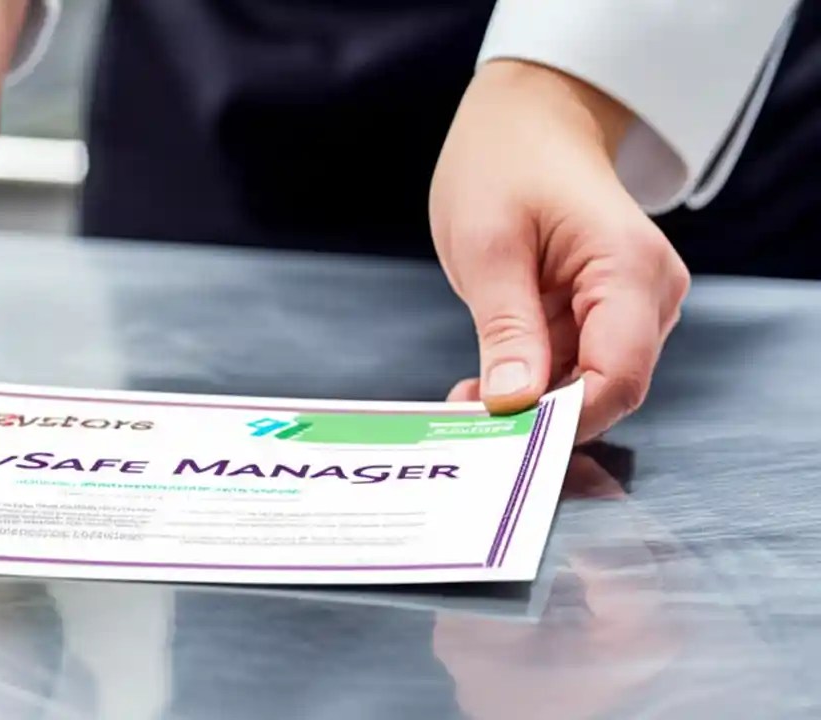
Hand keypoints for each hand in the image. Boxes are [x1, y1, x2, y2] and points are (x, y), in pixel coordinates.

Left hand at [430, 60, 689, 442]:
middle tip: (468, 418)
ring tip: (468, 396)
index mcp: (629, 268)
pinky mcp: (609, 311)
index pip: (619, 377)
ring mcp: (634, 303)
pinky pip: (579, 364)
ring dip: (533, 400)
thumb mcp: (487, 248)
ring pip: (592, 383)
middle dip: (542, 414)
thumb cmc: (504, 164)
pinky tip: (490, 379)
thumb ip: (506, 329)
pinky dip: (535, 380)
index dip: (566, 419)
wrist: (525, 122)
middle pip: (610, 388)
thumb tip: (514, 404)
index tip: (504, 439)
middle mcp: (649, 291)